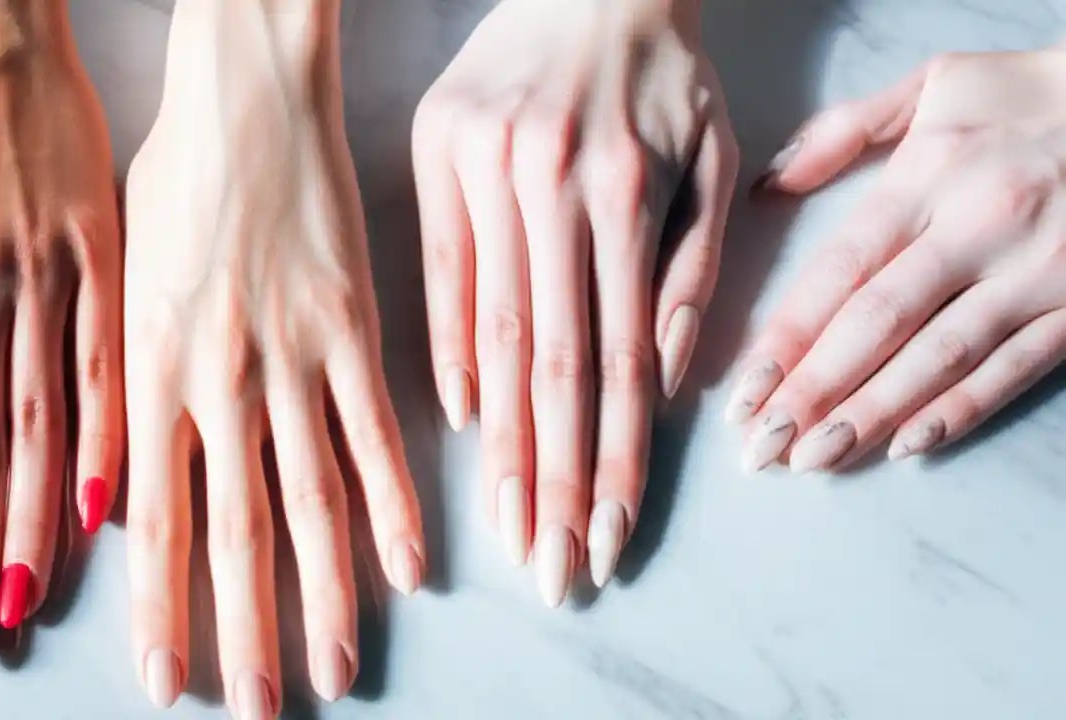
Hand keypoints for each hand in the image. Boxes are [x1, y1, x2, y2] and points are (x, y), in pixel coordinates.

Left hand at [123, 1, 423, 712]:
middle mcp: (218, 381)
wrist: (246, 98)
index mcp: (151, 370)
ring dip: (324, 595)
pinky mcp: (353, 328)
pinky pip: (376, 434)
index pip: (156, 518)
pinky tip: (409, 568)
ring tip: (337, 668)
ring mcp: (292, 359)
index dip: (161, 609)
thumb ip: (117, 390)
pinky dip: (395, 506)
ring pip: (310, 500)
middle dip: (245, 632)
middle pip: (236, 531)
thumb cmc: (173, 178)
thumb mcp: (116, 280)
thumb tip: (116, 490)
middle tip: (257, 708)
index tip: (167, 681)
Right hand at [412, 0, 736, 600]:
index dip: (613, 455)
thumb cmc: (661, 71)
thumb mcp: (713, 152)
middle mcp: (547, 188)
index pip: (619, 355)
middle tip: (551, 565)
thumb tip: (662, 376)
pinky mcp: (435, 158)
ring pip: (493, 333)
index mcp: (622, 189)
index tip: (607, 533)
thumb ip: (694, 264)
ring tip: (509, 521)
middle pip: (550, 364)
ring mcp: (482, 173)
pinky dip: (447, 353)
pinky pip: (438, 275)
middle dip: (555, 477)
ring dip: (503, 441)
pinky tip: (462, 425)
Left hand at [732, 48, 1065, 471]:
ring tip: (813, 460)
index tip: (743, 390)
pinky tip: (907, 446)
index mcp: (929, 176)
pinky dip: (960, 411)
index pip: (840, 271)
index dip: (787, 338)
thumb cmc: (1031, 94)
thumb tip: (769, 183)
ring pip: (940, 357)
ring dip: (871, 415)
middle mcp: (978, 227)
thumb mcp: (935, 82)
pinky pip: (1013, 368)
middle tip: (761, 447)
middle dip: (812, 392)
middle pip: (878, 324)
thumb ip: (845, 130)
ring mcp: (1033, 272)